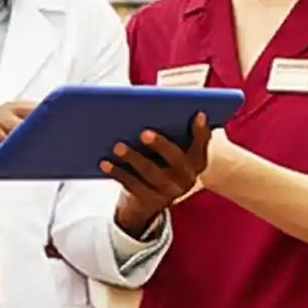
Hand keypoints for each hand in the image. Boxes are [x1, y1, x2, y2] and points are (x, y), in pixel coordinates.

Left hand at [102, 112, 211, 236]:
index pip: (202, 143)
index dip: (202, 130)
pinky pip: (132, 184)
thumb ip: (169, 130)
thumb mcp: (168, 149)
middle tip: (144, 133)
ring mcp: (169, 191)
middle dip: (160, 145)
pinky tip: (105, 162)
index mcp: (196, 160)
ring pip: (150, 172)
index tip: (198, 114)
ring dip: (133, 158)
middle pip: (176, 159)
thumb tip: (149, 106)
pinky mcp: (149, 201)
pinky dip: (117, 172)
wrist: (146, 200)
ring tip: (118, 146)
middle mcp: (187, 177)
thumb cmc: (158, 161)